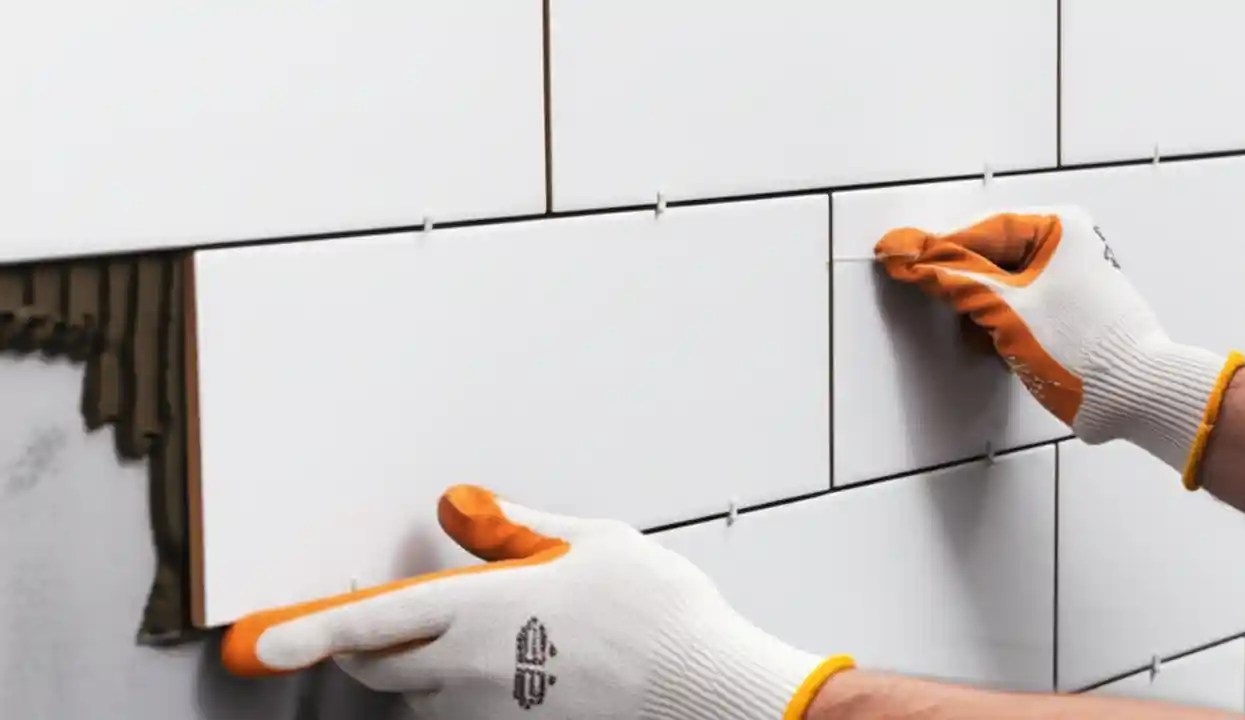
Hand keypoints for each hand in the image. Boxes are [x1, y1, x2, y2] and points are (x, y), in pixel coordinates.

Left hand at [222, 486, 852, 718]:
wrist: (703, 687)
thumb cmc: (655, 613)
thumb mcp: (587, 541)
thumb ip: (513, 527)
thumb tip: (462, 507)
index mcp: (478, 611)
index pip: (366, 624)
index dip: (303, 630)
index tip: (258, 641)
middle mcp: (469, 671)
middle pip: (377, 669)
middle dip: (358, 648)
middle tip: (368, 624)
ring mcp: (490, 714)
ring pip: (417, 699)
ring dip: (417, 672)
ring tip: (470, 638)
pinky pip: (461, 719)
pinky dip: (459, 696)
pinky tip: (509, 671)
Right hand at [875, 208, 1243, 487]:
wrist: (1137, 394)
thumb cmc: (1086, 346)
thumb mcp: (1005, 307)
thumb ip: (950, 278)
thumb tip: (905, 257)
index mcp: (1061, 230)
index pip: (981, 233)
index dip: (937, 250)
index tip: (899, 260)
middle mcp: (1069, 248)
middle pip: (989, 259)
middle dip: (963, 285)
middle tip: (935, 299)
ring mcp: (1071, 282)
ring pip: (1002, 287)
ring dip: (980, 310)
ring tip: (975, 333)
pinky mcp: (1070, 314)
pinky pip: (1019, 309)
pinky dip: (1000, 325)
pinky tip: (994, 345)